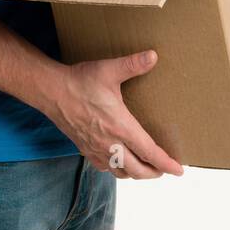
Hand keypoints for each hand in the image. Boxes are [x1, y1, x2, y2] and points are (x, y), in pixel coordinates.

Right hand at [42, 49, 184, 178]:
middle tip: (165, 169)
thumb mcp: (109, 70)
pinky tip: (121, 162)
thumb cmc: (80, 81)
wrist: (50, 91)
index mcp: (120, 127)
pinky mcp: (84, 149)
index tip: (179, 171)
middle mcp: (109, 143)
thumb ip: (133, 64)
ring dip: (136, 173)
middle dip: (154, 173)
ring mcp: (95, 149)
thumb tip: (153, 56)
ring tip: (146, 167)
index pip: (149, 152)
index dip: (166, 164)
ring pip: (121, 172)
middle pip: (137, 170)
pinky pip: (105, 168)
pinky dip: (117, 169)